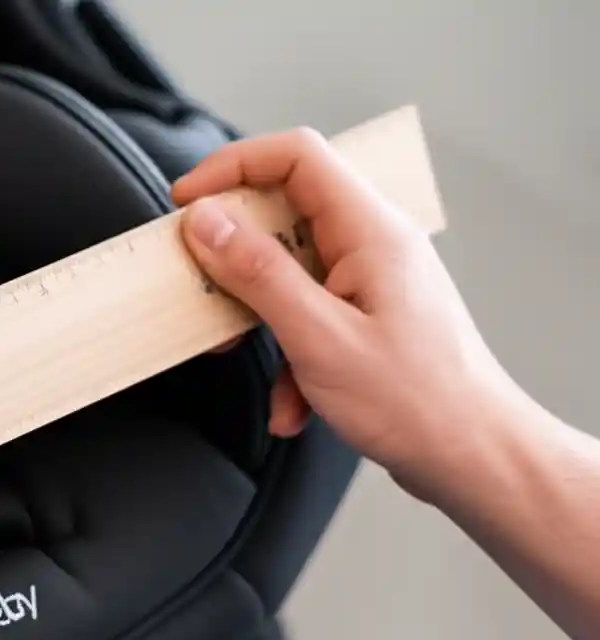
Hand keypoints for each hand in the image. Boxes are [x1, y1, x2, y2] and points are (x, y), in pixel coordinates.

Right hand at [174, 128, 520, 500]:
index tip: (186, 202)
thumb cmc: (416, 401)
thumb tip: (207, 222)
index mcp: (370, 231)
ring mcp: (370, 282)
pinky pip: (306, 315)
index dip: (233, 165)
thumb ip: (258, 273)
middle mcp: (373, 245)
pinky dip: (287, 357)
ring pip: (288, 271)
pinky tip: (291, 406)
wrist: (475, 459)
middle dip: (234, 252)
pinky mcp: (365, 319)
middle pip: (284, 212)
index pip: (296, 156)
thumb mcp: (318, 336)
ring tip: (237, 352)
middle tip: (198, 282)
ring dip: (256, 314)